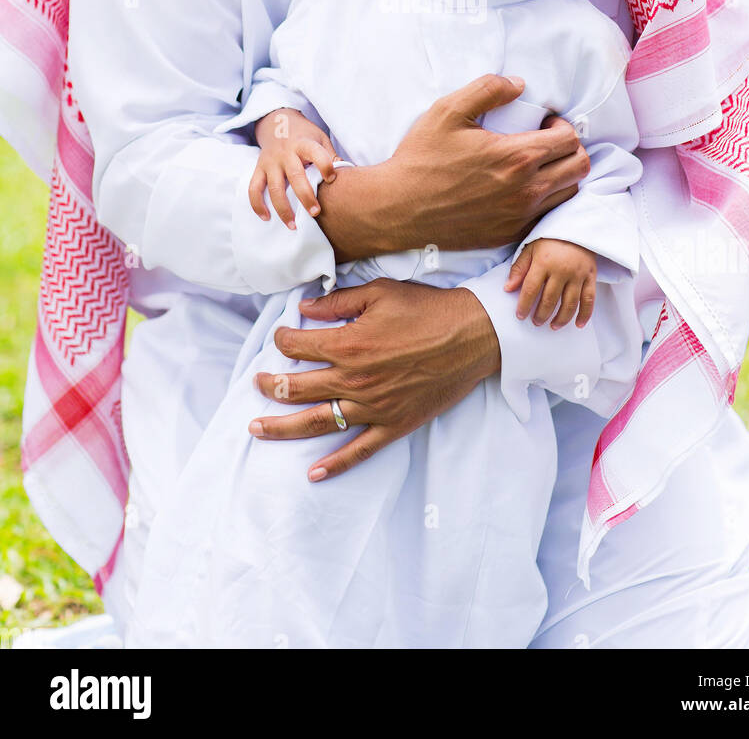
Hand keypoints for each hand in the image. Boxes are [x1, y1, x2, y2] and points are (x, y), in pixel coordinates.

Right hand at [249, 108, 338, 228]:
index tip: (333, 179)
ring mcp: (270, 162)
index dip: (325, 166)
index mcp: (304, 143)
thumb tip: (346, 175)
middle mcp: (286, 153)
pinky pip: (254, 188)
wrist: (278, 122)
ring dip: (283, 208)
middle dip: (305, 196)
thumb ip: (329, 155)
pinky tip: (267, 218)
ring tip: (294, 225)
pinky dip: (258, 204)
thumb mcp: (320, 138)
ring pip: (274, 187)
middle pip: (295, 176)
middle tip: (316, 213)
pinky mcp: (259, 168)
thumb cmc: (305, 135)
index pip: (315, 153)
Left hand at [249, 279, 500, 479]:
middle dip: (270, 385)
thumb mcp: (381, 293)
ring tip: (256, 428)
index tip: (279, 336)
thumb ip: (338, 302)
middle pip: (298, 388)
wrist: (474, 336)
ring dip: (282, 427)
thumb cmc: (428, 309)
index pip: (298, 346)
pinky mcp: (394, 425)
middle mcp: (355, 380)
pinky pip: (359, 450)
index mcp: (349, 344)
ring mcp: (373, 407)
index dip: (282, 339)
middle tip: (256, 384)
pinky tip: (313, 474)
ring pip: (317, 422)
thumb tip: (304, 307)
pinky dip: (335, 465)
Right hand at [315, 74, 589, 260]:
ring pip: (569, 193)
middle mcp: (526, 190)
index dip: (562, 126)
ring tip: (538, 164)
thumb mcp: (448, 110)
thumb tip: (519, 84)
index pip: (570, 140)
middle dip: (570, 148)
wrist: (398, 208)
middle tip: (547, 141)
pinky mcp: (510, 234)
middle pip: (579, 167)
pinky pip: (546, 216)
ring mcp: (520, 216)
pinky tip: (522, 188)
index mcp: (516, 157)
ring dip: (562, 174)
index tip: (544, 122)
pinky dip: (545, 199)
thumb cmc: (422, 157)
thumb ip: (487, 89)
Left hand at [504, 238, 596, 329]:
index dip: (524, 305)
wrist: (577, 226)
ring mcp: (578, 274)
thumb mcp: (530, 248)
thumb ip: (519, 268)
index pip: (530, 289)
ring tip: (553, 326)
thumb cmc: (550, 239)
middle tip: (536, 322)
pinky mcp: (591, 276)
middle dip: (541, 315)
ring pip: (570, 303)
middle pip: (549, 299)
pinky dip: (585, 314)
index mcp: (543, 262)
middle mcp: (561, 270)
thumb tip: (507, 288)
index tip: (520, 316)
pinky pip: (589, 299)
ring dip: (561, 319)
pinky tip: (578, 325)